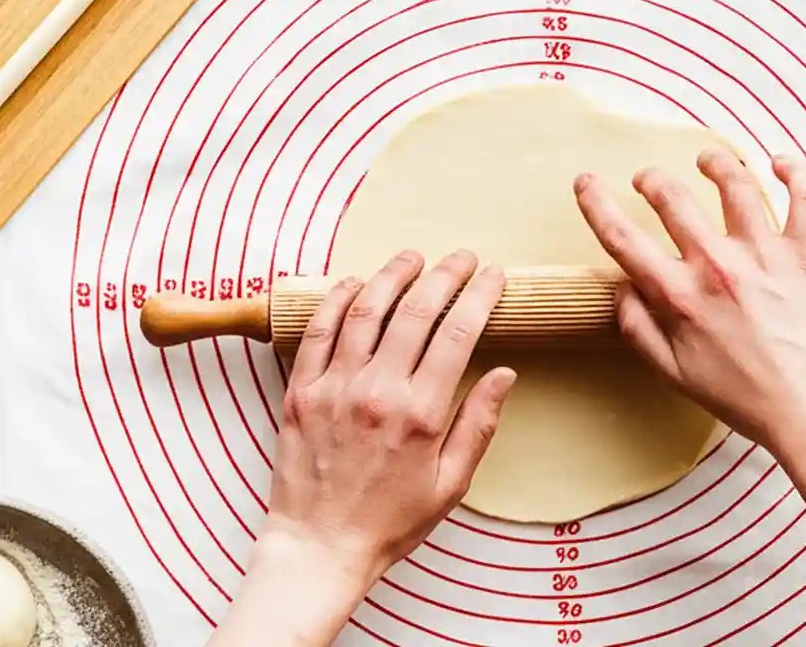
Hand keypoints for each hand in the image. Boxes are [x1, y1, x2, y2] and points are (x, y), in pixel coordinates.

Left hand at [266, 250, 516, 578]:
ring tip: (413, 257)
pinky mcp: (300, 393)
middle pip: (416, 310)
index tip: (493, 276)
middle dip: (445, 274)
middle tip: (462, 257)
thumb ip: (479, 424)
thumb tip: (505, 374)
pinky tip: (353, 282)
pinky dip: (336, 299)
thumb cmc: (390, 521)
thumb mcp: (451, 484)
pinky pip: (318, 331)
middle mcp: (376, 392)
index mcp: (420, 414)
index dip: (479, 296)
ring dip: (393, 274)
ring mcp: (334, 388)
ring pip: (366, 309)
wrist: (319, 548)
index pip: (457, 334)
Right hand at [573, 149, 805, 450]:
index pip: (623, 238)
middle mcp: (717, 266)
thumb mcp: (674, 373)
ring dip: (715, 164)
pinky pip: (804, 198)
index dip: (597, 204)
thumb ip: (639, 329)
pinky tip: (780, 162)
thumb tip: (621, 290)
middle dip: (652, 180)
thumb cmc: (743, 398)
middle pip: (674, 198)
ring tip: (706, 160)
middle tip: (648, 180)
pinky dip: (794, 172)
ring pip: (735, 184)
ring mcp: (764, 255)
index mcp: (680, 297)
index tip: (586, 183)